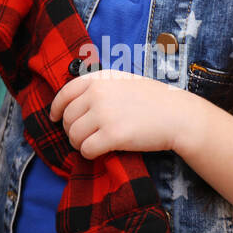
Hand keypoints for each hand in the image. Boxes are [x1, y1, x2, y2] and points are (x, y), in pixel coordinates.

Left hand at [50, 69, 192, 158]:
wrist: (178, 115)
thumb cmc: (153, 99)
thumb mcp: (122, 81)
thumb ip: (99, 86)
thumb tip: (74, 101)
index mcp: (98, 79)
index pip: (64, 93)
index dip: (56, 109)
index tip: (54, 118)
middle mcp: (97, 94)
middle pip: (67, 118)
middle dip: (71, 130)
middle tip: (83, 137)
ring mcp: (104, 114)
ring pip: (74, 135)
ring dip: (79, 144)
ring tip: (92, 144)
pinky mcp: (113, 135)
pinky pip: (86, 149)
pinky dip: (89, 154)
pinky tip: (99, 152)